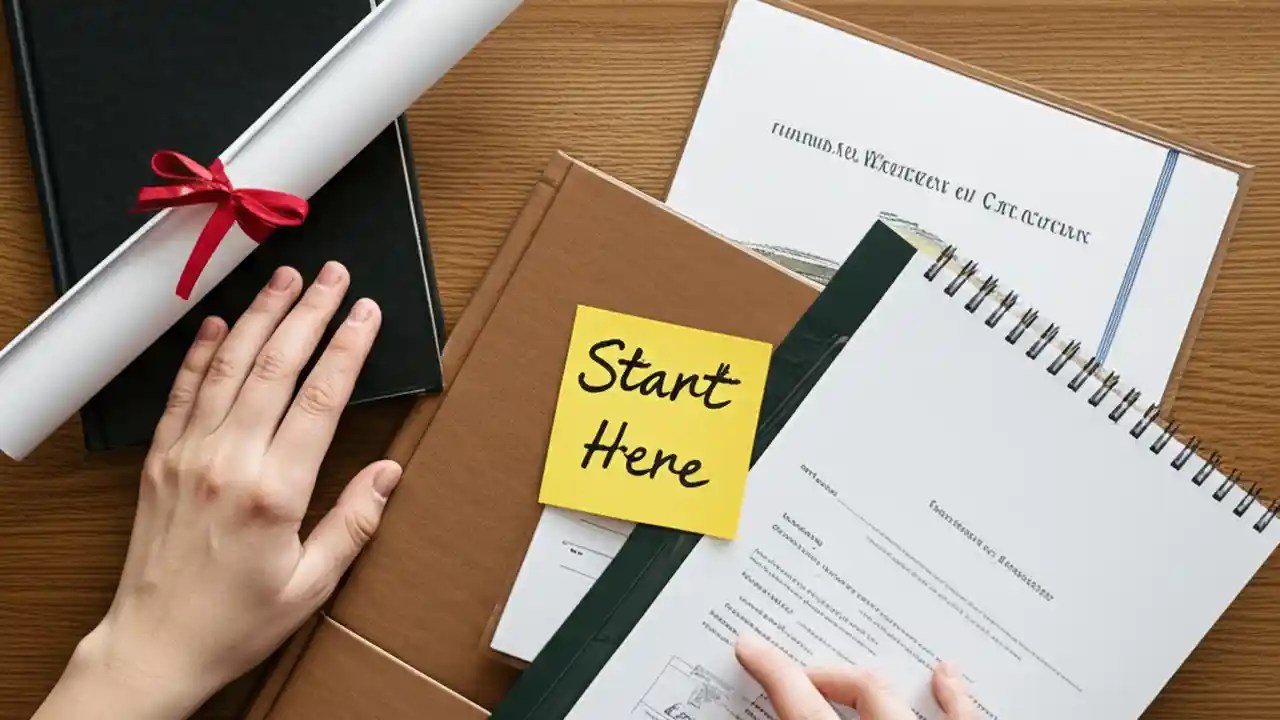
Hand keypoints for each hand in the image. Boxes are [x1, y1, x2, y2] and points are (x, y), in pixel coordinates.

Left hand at [35, 263, 400, 719]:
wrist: (154, 646)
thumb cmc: (236, 623)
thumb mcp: (311, 584)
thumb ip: (353, 523)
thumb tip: (389, 473)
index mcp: (274, 492)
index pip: (320, 398)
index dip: (347, 347)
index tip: (366, 313)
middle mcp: (228, 462)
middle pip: (275, 367)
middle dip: (309, 312)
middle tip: (332, 275)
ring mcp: (188, 455)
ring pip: (229, 367)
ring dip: (260, 317)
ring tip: (284, 279)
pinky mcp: (160, 461)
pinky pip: (182, 392)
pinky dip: (201, 353)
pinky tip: (220, 323)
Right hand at [737, 634, 975, 719]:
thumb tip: (766, 711)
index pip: (801, 704)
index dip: (773, 671)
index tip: (751, 647)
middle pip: (859, 689)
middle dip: (824, 675)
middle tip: (800, 675)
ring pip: (905, 698)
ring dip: (879, 679)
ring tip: (861, 667)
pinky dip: (955, 697)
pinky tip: (944, 675)